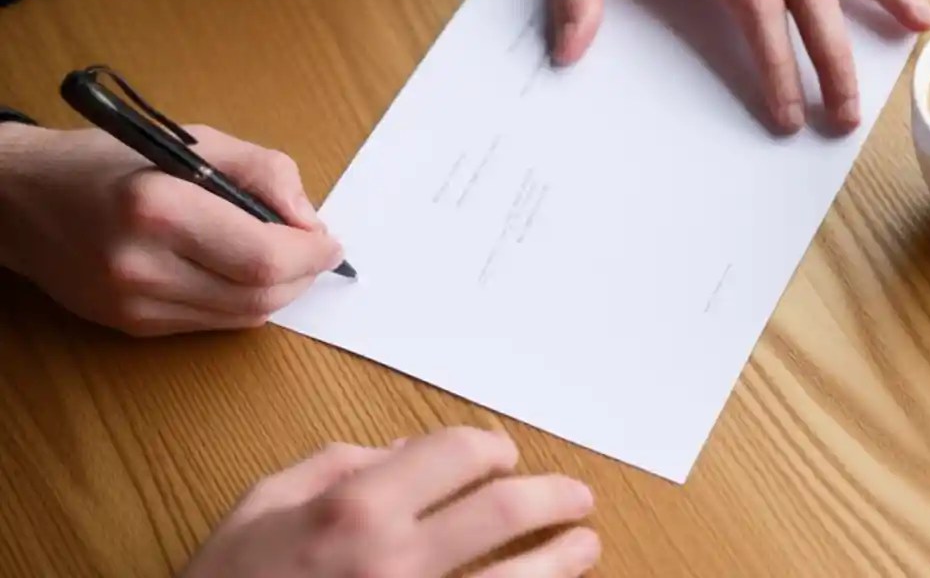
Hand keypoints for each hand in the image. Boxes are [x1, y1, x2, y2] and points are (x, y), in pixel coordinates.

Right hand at [0, 124, 341, 335]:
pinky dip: (243, 303)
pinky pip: (211, 324)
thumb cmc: (108, 159)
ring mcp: (133, 303)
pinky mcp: (130, 325)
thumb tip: (310, 220)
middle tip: (316, 252)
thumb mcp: (193, 141)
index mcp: (158, 207)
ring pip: (241, 318)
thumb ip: (264, 173)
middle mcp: (142, 264)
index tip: (330, 241)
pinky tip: (244, 275)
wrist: (19, 198)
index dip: (310, 254)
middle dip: (303, 277)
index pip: (263, 256)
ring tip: (287, 262)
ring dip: (279, 293)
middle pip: (258, 296)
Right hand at [181, 429, 599, 577]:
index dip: (490, 448)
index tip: (503, 455)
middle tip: (576, 498)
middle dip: (551, 498)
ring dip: (561, 561)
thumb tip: (402, 452)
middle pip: (502, 515)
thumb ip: (336, 465)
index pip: (457, 456)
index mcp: (355, 510)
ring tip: (586, 546)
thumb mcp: (263, 504)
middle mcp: (394, 561)